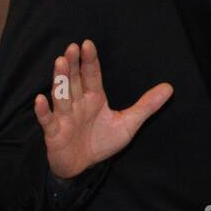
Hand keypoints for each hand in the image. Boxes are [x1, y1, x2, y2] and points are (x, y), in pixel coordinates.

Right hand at [34, 39, 172, 179]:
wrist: (83, 167)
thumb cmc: (102, 141)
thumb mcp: (128, 124)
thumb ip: (146, 106)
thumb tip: (169, 88)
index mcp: (94, 98)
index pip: (92, 76)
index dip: (90, 61)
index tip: (88, 44)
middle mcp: (77, 104)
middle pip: (74, 80)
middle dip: (73, 64)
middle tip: (72, 47)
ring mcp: (64, 117)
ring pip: (61, 96)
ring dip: (60, 80)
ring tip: (60, 63)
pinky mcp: (54, 133)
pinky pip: (48, 121)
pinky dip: (43, 111)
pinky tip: (40, 99)